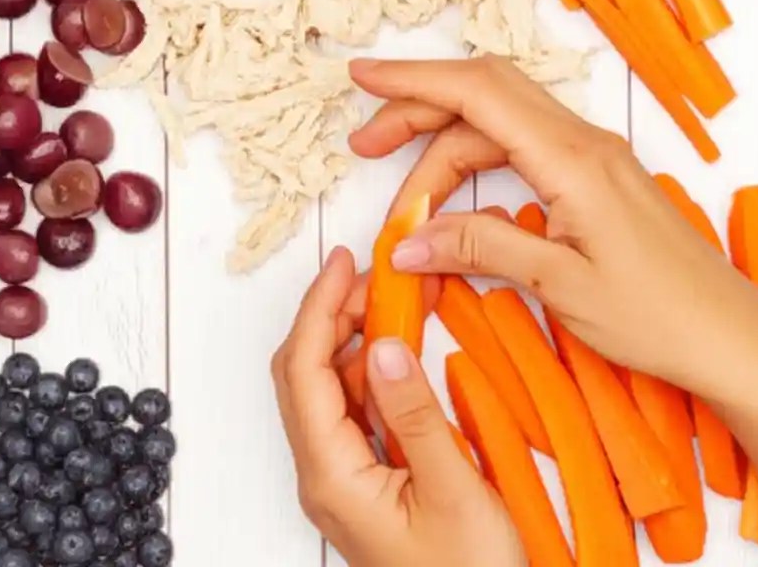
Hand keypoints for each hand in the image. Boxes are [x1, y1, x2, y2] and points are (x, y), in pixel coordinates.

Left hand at [271, 247, 524, 566]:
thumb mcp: (454, 491)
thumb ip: (417, 417)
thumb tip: (386, 346)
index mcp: (333, 477)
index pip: (304, 372)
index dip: (318, 309)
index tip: (346, 264)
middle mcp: (324, 476)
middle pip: (304, 375)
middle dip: (331, 316)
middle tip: (376, 277)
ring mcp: (340, 481)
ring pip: (327, 392)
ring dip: (352, 342)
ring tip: (395, 304)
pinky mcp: (362, 484)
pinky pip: (353, 415)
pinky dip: (370, 374)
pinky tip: (401, 355)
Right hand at [347, 56, 757, 397]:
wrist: (730, 337)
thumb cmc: (657, 316)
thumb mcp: (559, 285)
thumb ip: (481, 248)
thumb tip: (409, 242)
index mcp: (572, 159)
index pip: (479, 93)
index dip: (414, 80)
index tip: (361, 78)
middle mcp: (583, 144)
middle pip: (484, 98)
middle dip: (418, 112)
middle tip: (366, 149)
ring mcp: (592, 160)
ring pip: (500, 128)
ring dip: (445, 153)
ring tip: (408, 210)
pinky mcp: (596, 182)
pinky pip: (523, 153)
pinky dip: (478, 171)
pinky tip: (458, 213)